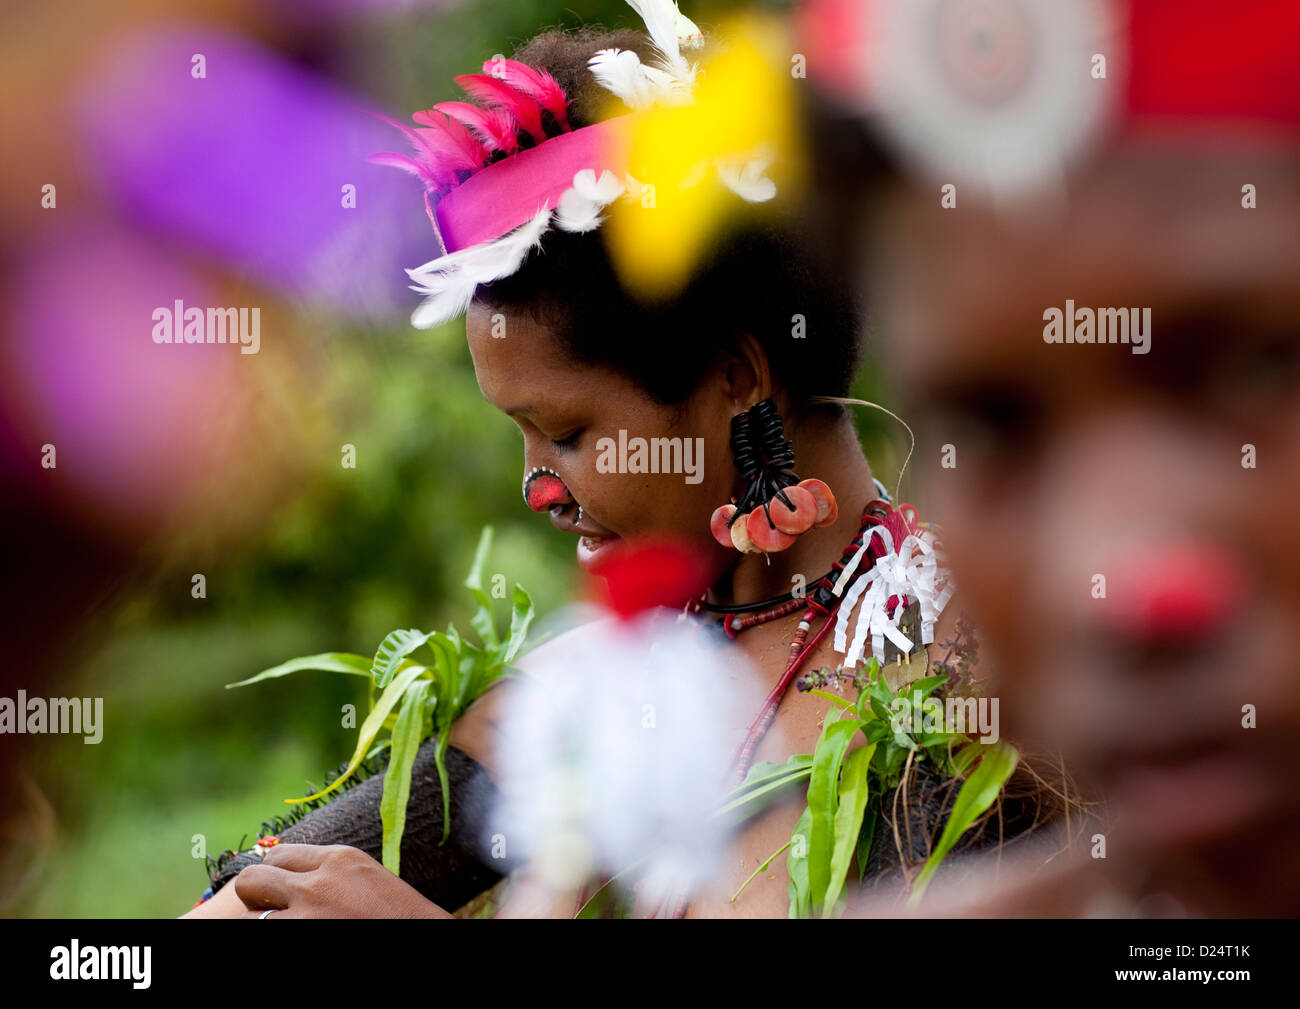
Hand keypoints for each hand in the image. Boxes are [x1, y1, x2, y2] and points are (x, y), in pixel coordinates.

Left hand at [233, 843, 454, 918]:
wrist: (421, 936)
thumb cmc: (398, 914)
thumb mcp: (366, 877)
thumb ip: (329, 871)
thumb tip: (290, 874)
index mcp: (338, 859)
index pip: (278, 855)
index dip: (273, 874)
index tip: (279, 889)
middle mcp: (317, 885)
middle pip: (253, 880)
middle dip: (255, 897)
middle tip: (271, 911)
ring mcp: (307, 918)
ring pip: (251, 918)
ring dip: (262, 922)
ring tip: (286, 925)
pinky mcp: (300, 940)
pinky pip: (267, 935)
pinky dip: (275, 935)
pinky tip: (293, 936)